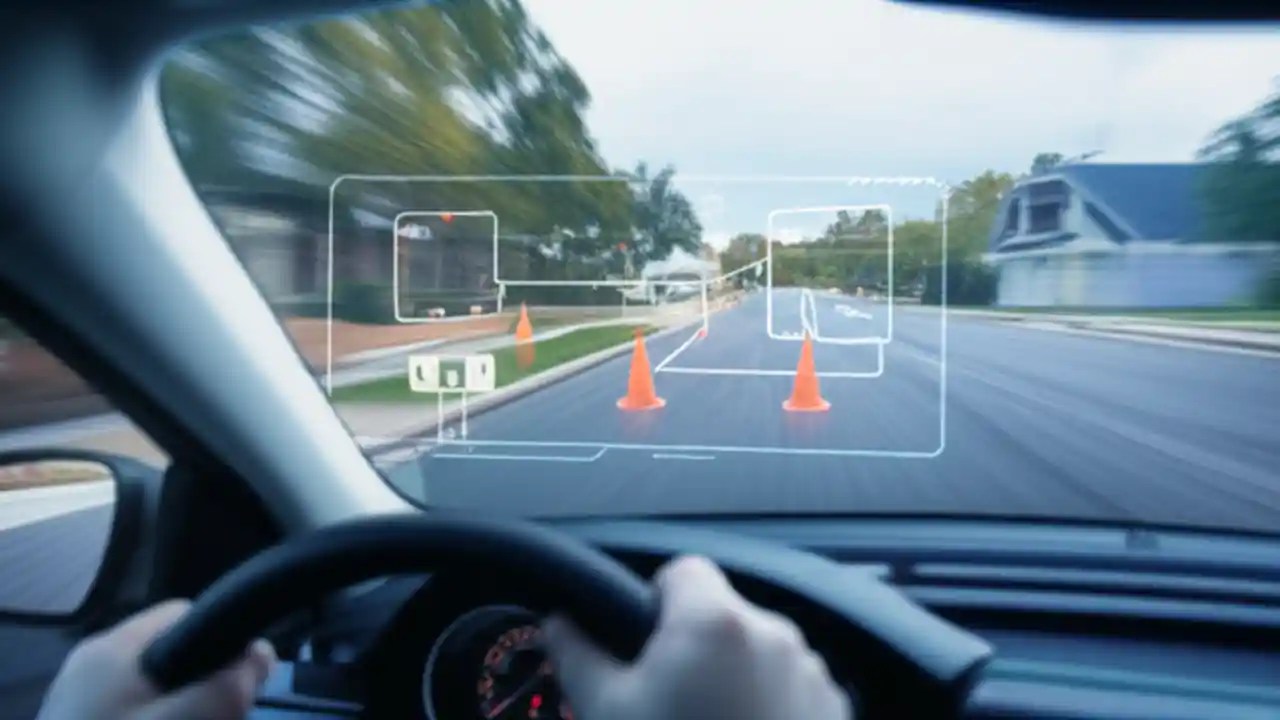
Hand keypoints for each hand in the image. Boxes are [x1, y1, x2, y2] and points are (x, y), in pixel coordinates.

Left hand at [37, 599, 275, 719]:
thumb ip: (222, 690)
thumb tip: (261, 655)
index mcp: (112, 649)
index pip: (186, 615)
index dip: (224, 644)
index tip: (241, 686)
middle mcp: (92, 664)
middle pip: (175, 654)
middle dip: (206, 687)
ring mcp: (80, 699)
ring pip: (157, 689)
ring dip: (186, 712)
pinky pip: (133, 713)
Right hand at [542, 555, 851, 719]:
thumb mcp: (608, 712)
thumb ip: (578, 655)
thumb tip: (559, 622)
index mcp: (715, 621)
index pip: (682, 571)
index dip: (655, 603)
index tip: (644, 649)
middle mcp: (773, 633)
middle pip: (722, 615)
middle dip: (695, 648)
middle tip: (670, 703)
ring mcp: (813, 673)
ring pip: (759, 653)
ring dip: (734, 677)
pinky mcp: (835, 709)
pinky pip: (792, 688)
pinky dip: (770, 706)